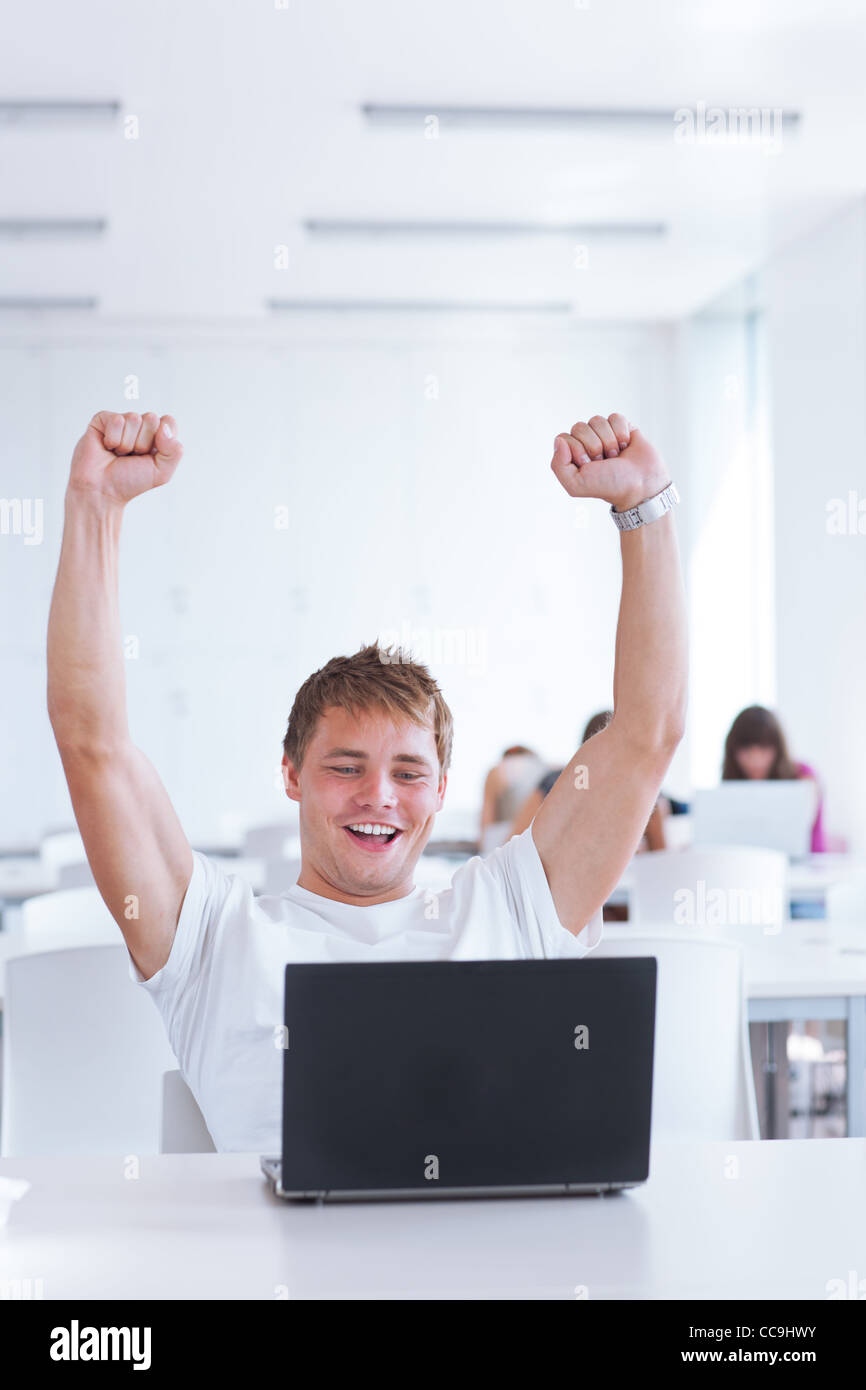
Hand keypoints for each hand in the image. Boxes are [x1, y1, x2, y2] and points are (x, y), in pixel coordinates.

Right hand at [68, 411, 182, 507]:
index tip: (150, 456)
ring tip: (118, 454)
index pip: (168, 421)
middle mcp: (140, 426)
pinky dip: (113, 439)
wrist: (102, 490)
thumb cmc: (130, 482)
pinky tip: (107, 447)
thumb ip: (174, 451)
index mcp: (156, 436)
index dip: (162, 440)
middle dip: (142, 443)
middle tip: (131, 456)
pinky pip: (116, 420)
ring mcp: (122, 421)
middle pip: (151, 418)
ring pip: (134, 419)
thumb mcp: (162, 472)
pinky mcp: (103, 419)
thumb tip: (164, 427)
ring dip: (126, 444)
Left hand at [550, 413, 668, 511]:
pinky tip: (626, 446)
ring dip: (609, 441)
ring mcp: (604, 433)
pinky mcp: (621, 426)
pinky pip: (615, 417)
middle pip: (579, 427)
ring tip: (616, 456)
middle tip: (604, 462)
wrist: (641, 484)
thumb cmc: (610, 486)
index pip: (564, 438)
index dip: (578, 451)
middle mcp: (586, 442)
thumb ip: (558, 466)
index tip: (590, 466)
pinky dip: (622, 433)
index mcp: (572, 455)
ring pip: (597, 420)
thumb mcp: (576, 485)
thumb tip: (559, 440)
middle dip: (594, 446)